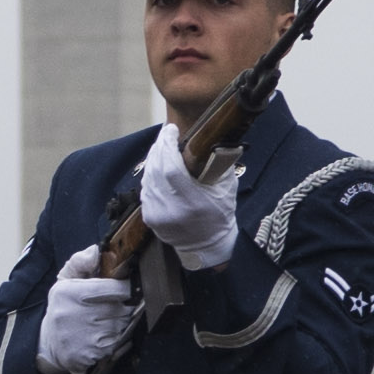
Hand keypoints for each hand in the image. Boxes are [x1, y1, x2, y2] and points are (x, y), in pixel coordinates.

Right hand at [36, 245, 139, 373]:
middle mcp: (76, 315)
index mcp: (70, 293)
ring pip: (123, 324)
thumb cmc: (62, 308)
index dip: (124, 289)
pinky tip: (102, 336)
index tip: (123, 290)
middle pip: (122, 307)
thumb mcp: (64, 281)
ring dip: (120, 323)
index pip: (115, 288)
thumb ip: (80, 262)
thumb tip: (95, 251)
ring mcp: (85, 336)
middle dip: (122, 307)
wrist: (48, 345)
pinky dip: (116, 338)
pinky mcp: (92, 354)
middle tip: (110, 309)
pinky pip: (119, 341)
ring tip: (104, 322)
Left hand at [138, 123, 240, 270]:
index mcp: (193, 202)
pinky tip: (157, 166)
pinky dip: (150, 175)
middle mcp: (172, 209)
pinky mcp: (149, 219)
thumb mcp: (227, 188)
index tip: (171, 130)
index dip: (168, 146)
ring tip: (161, 146)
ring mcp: (158, 216)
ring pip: (148, 180)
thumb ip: (219, 165)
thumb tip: (213, 139)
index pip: (171, 169)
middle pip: (156, 171)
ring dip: (153, 160)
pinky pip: (146, 190)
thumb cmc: (220, 212)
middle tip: (165, 134)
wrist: (207, 244)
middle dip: (159, 148)